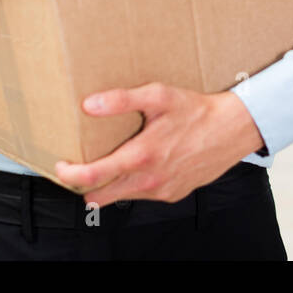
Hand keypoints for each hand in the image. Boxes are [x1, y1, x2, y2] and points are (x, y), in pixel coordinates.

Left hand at [54, 84, 263, 207]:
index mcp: (141, 157)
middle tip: (77, 168)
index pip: (93, 177)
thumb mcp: (159, 96)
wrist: (232, 130)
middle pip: (101, 196)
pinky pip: (143, 194)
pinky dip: (134, 184)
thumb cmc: (196, 110)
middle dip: (84, 185)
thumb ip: (122, 100)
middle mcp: (149, 180)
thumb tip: (89, 104)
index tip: (60, 166)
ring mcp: (161, 191)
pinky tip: (140, 165)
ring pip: (122, 196)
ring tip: (109, 163)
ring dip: (110, 185)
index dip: (69, 175)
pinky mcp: (173, 194)